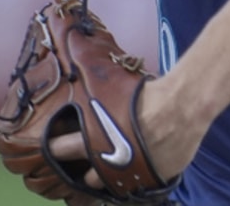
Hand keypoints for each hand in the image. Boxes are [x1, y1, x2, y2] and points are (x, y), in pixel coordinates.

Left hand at [48, 76, 206, 190]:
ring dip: (111, 178)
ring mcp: (132, 174)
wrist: (178, 109)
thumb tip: (74, 45)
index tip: (51, 148)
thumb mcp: (108, 80)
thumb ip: (91, 72)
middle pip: (90, 177)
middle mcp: (108, 163)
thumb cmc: (142, 95)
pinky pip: (142, 182)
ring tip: (111, 174)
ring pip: (115, 184)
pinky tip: (140, 169)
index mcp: (93, 140)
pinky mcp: (155, 177)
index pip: (64, 148)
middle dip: (86, 173)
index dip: (55, 148)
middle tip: (86, 168)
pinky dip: (139, 176)